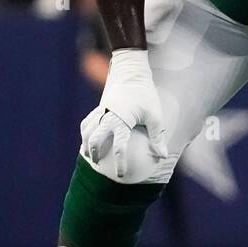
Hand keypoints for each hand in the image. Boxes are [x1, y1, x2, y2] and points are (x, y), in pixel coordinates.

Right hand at [81, 48, 168, 177]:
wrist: (131, 72)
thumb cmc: (146, 94)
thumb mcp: (155, 115)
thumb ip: (157, 137)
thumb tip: (161, 157)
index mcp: (123, 120)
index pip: (119, 146)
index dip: (120, 163)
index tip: (121, 175)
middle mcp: (108, 116)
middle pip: (94, 139)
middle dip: (95, 153)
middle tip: (99, 164)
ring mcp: (100, 110)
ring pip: (87, 130)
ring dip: (86, 143)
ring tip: (90, 155)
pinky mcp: (98, 106)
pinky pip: (87, 122)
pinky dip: (86, 132)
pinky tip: (89, 139)